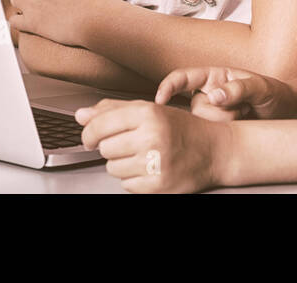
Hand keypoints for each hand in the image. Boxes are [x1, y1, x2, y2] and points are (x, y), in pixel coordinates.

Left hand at [77, 99, 232, 192]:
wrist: (215, 150)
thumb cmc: (181, 128)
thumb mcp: (150, 110)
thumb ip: (112, 109)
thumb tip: (81, 115)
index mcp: (148, 113)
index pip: (98, 125)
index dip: (89, 133)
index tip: (90, 137)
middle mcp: (152, 136)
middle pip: (104, 148)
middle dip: (113, 148)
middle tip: (132, 144)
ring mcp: (155, 163)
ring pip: (112, 168)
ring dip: (123, 164)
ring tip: (143, 156)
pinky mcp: (158, 185)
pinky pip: (127, 185)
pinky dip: (134, 179)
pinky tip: (150, 169)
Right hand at [156, 66, 296, 121]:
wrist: (289, 114)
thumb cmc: (276, 94)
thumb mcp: (262, 87)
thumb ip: (239, 88)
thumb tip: (214, 96)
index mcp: (214, 76)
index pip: (183, 77)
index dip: (168, 86)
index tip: (159, 99)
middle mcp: (208, 93)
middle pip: (195, 107)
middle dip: (218, 112)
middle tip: (244, 107)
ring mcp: (212, 113)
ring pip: (202, 124)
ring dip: (226, 122)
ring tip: (246, 114)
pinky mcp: (217, 130)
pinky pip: (211, 136)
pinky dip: (228, 133)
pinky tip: (242, 125)